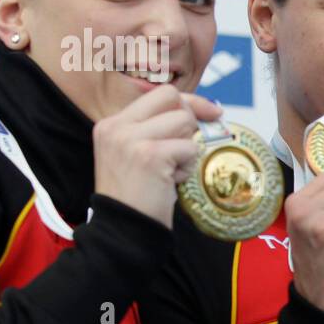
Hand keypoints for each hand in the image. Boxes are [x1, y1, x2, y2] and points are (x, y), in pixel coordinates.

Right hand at [92, 86, 222, 228]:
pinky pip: (189, 148)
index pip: (159, 94)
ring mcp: (131, 138)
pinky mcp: (150, 154)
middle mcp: (117, 126)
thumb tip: (203, 109)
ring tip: (170, 170)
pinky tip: (169, 182)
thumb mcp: (138, 154)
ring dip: (187, 148)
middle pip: (173, 98)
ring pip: (184, 121)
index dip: (189, 102)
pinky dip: (187, 167)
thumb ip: (157, 129)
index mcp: (112, 124)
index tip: (211, 112)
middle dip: (192, 119)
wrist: (123, 229)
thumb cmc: (137, 196)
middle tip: (190, 144)